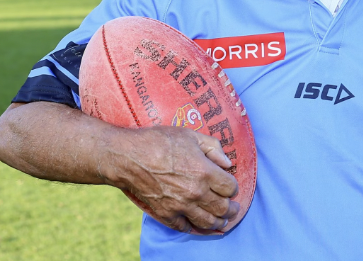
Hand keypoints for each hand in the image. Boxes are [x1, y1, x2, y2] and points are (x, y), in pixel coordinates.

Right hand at [103, 126, 240, 232]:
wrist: (128, 157)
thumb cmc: (158, 141)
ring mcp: (181, 206)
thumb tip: (227, 162)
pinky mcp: (166, 214)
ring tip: (222, 221)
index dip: (233, 187)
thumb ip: (212, 147)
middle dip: (232, 209)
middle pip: (223, 208)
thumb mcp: (189, 135)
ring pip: (208, 221)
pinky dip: (195, 228)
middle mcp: (196, 192)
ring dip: (218, 222)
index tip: (230, 186)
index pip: (230, 187)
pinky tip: (199, 225)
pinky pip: (186, 227)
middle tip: (234, 209)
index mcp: (204, 171)